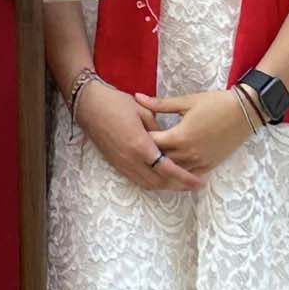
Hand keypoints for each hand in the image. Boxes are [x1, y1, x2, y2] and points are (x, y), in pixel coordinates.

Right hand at [76, 78, 203, 191]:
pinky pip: (138, 180)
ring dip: (166, 186)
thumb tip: (171, 142)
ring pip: (148, 184)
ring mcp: (122, 164)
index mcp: (140, 145)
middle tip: (196, 185)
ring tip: (182, 184)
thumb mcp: (143, 111)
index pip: (167, 169)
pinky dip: (153, 183)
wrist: (88, 105)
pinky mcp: (116, 164)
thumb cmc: (116, 103)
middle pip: (160, 181)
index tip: (200, 181)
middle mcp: (131, 160)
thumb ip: (159, 130)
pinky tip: (162, 179)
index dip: (185, 178)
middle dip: (179, 186)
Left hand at [135, 86, 251, 174]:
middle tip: (137, 148)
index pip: (151, 144)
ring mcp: (199, 162)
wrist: (245, 112)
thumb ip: (159, 104)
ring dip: (162, 165)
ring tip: (150, 159)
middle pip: (160, 160)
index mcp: (180, 136)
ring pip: (173, 171)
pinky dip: (178, 173)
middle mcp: (188, 153)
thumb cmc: (215, 103)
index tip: (133, 134)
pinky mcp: (209, 166)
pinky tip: (170, 169)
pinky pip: (189, 175)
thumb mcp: (186, 101)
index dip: (140, 139)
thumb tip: (137, 97)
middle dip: (148, 154)